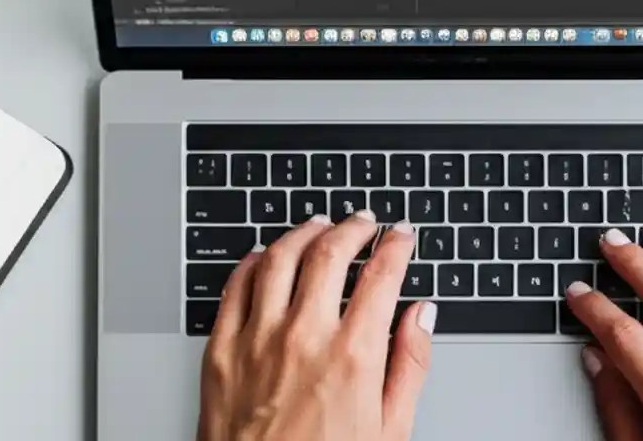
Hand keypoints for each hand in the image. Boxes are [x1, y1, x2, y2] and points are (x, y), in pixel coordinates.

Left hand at [197, 211, 436, 440]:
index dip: (396, 246)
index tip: (401, 236)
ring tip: (319, 225)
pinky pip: (235, 288)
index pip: (381, 275)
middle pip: (330, 253)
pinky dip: (253, 261)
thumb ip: (410, 365)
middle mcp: (304, 338)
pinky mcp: (220, 352)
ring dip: (304, 232)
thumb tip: (422, 316)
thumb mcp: (390, 429)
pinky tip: (266, 255)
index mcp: (353, 357)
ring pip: (280, 258)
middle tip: (364, 222)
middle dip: (354, 228)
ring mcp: (257, 341)